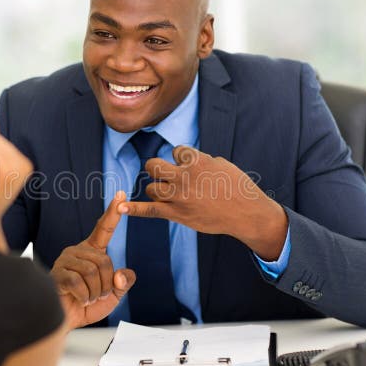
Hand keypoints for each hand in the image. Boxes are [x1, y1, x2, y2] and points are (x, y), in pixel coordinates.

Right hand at [51, 191, 135, 328]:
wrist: (66, 323)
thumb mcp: (113, 294)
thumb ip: (123, 282)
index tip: (120, 195)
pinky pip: (78, 282)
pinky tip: (79, 299)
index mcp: (92, 251)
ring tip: (88, 298)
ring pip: (92, 271)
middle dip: (107, 284)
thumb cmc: (86, 306)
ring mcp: (66, 261)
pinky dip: (84, 296)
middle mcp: (78, 251)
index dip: (113, 213)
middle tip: (99, 294)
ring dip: (96, 291)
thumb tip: (121, 274)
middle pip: (104, 261)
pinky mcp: (57, 273)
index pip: (103, 229)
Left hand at [119, 146, 287, 259]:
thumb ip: (199, 160)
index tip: (193, 168)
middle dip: (157, 168)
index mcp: (196, 161)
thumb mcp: (220, 164)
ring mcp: (179, 196)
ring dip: (158, 188)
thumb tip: (183, 160)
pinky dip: (134, 209)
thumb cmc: (237, 187)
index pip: (176, 151)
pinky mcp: (177, 214)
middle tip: (167, 175)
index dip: (182, 159)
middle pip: (154, 166)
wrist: (246, 213)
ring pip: (152, 187)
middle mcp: (184, 177)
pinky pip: (150, 210)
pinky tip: (120, 209)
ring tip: (171, 193)